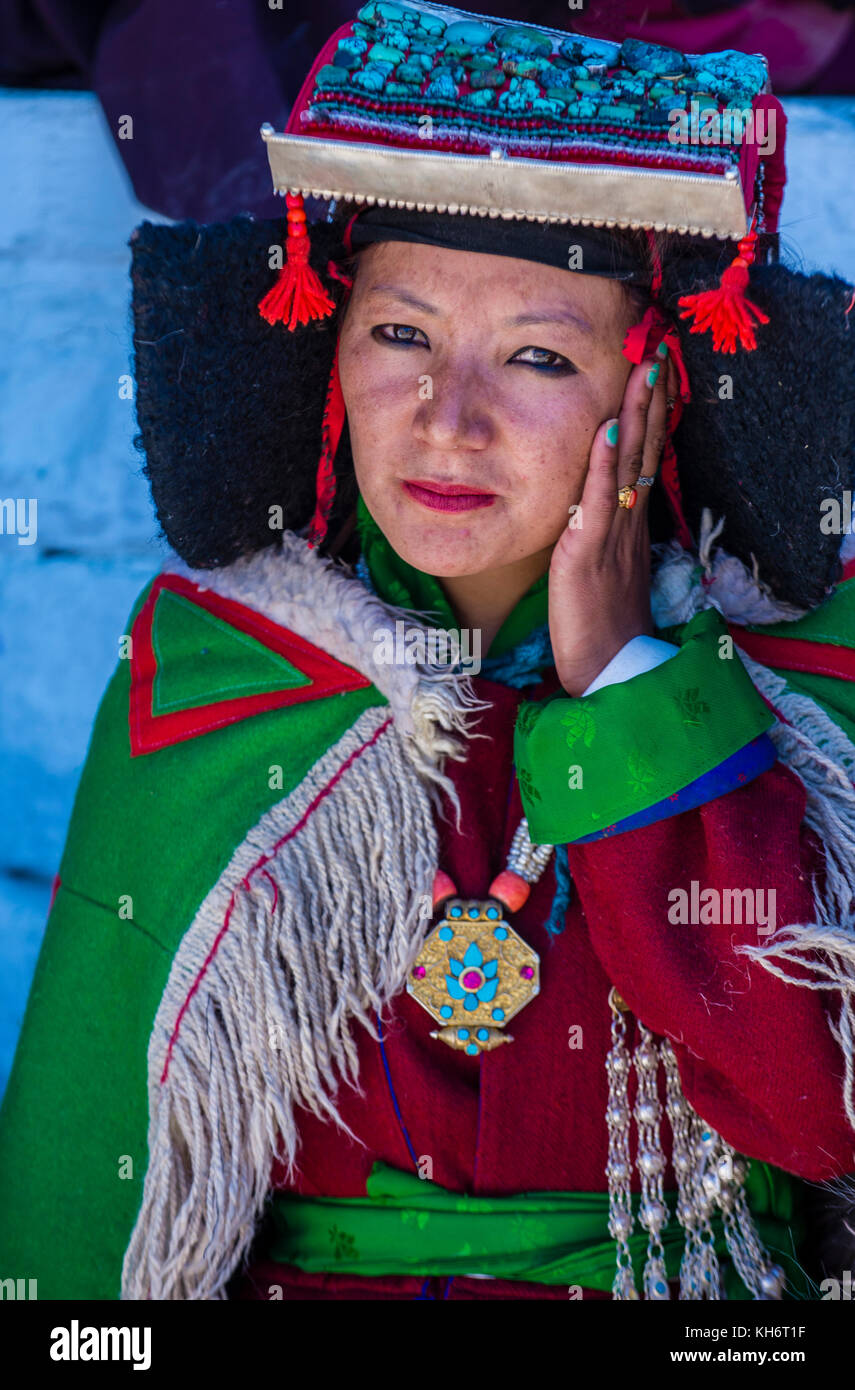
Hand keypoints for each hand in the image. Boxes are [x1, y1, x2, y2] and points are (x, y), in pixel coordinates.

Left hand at [549, 342, 677, 697]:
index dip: (652, 412)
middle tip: (661, 349)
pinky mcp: (589, 551)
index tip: (659, 370)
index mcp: (629, 522)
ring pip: (629, 463)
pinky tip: (605, 428)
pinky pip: (598, 500)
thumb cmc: (600, 622)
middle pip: (644, 448)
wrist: (608, 667)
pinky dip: (602, 463)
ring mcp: (612, 533)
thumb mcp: (601, 565)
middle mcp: (627, 520)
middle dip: (652, 398)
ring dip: (636, 414)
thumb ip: (595, 530)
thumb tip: (586, 501)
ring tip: (646, 369)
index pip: (643, 455)